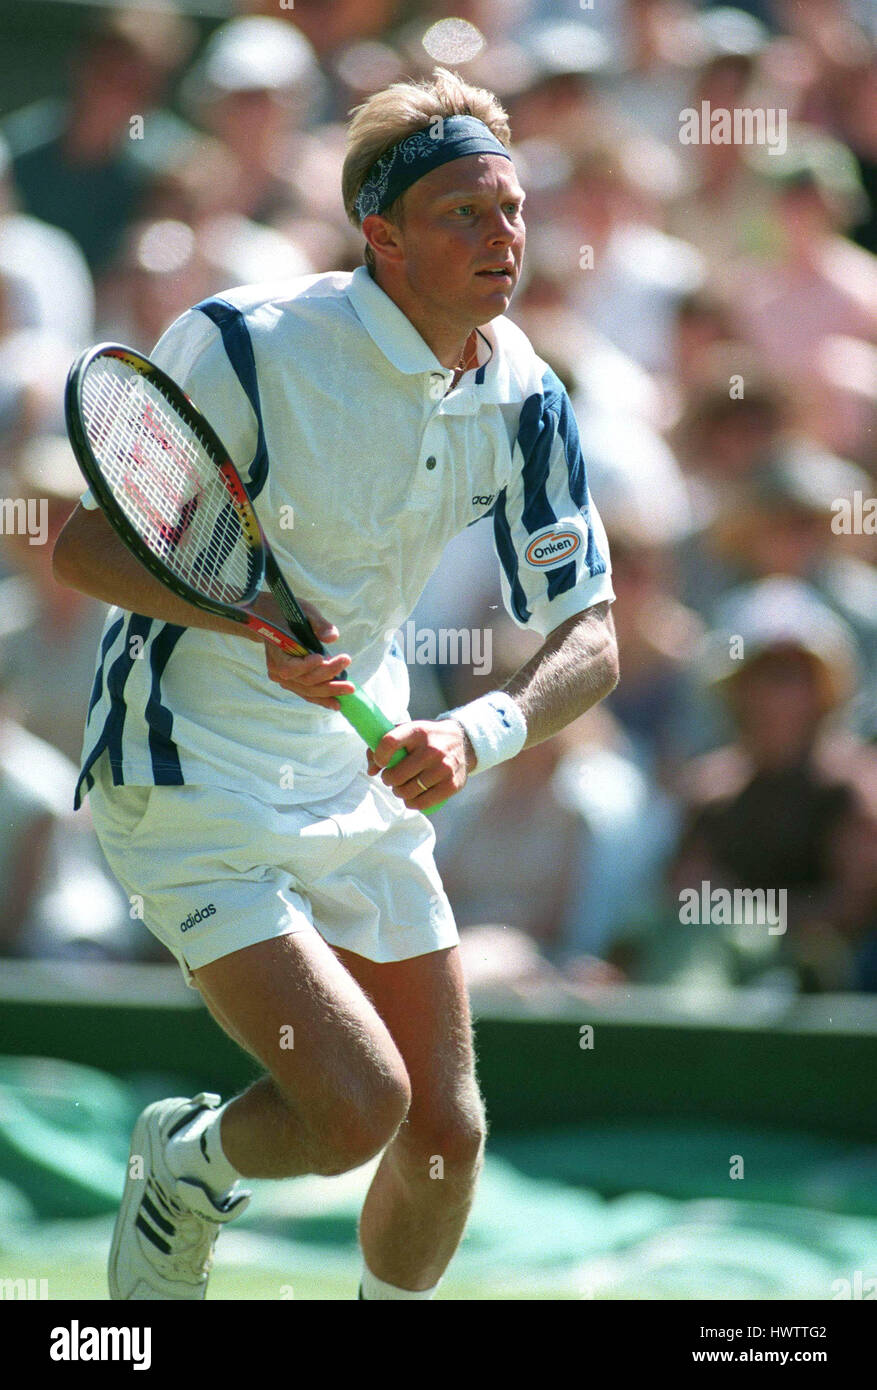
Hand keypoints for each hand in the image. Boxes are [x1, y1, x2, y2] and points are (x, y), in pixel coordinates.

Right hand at [255, 594, 354, 709]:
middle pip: (305, 681)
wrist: (270, 619)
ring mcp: (284, 678)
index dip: (307, 666)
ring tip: (348, 689)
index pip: (291, 668)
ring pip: (307, 690)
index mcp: (276, 653)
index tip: (323, 657)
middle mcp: (277, 670)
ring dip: (329, 692)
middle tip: (349, 677)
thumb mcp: (304, 611)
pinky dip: (321, 698)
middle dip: (328, 679)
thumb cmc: (288, 614)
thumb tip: (332, 637)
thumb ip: (319, 624)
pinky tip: (336, 703)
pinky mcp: (292, 682)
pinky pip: (307, 693)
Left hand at [367, 718, 474, 809]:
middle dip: (388, 779)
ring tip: (402, 786)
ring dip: (399, 792)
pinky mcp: (452, 784)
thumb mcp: (408, 732)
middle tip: (392, 777)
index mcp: (418, 731)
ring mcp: (443, 768)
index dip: (379, 756)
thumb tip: (372, 771)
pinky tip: (412, 797)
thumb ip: (383, 745)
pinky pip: (422, 803)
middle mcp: (432, 749)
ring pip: (407, 791)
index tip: (380, 762)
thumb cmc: (427, 738)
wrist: (463, 742)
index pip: (389, 742)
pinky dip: (412, 803)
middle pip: (396, 775)